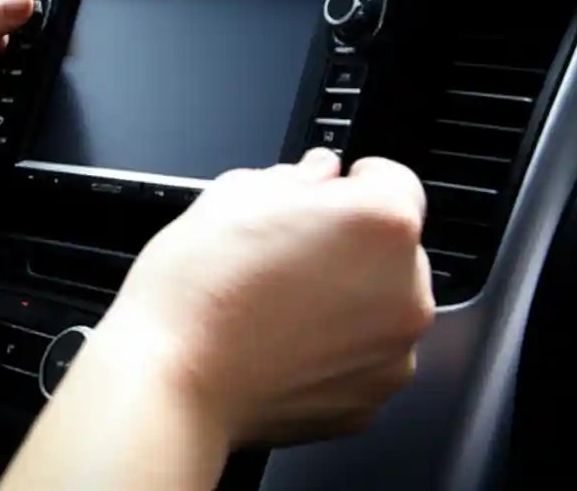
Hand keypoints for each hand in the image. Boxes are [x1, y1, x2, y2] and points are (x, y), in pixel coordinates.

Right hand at [97, 149, 433, 446]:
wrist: (172, 382)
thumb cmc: (196, 293)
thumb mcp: (232, 196)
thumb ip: (294, 176)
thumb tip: (316, 176)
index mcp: (380, 224)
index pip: (392, 181)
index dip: (350, 183)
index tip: (323, 195)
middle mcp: (404, 291)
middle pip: (391, 250)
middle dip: (349, 246)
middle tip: (285, 256)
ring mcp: (393, 353)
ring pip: (379, 307)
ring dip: (346, 300)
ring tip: (276, 304)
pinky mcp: (370, 400)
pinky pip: (363, 360)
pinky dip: (333, 351)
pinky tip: (280, 342)